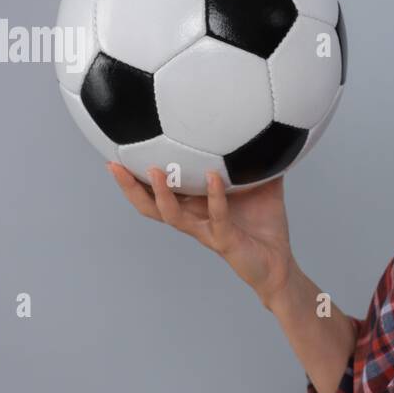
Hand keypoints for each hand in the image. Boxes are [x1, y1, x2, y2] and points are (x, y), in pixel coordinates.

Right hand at [107, 162, 294, 306]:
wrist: (280, 265)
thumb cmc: (266, 226)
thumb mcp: (263, 186)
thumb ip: (260, 159)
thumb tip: (263, 128)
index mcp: (194, 207)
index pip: (157, 191)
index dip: (135, 176)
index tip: (118, 151)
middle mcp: (193, 220)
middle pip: (149, 205)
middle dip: (128, 187)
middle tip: (113, 164)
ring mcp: (206, 231)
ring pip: (171, 215)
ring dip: (160, 193)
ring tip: (153, 170)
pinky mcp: (224, 240)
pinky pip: (216, 216)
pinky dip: (215, 196)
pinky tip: (214, 176)